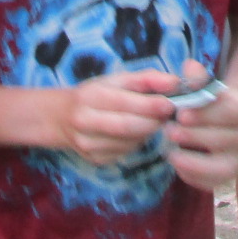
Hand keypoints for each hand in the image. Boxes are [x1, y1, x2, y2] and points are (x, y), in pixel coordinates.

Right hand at [59, 69, 179, 164]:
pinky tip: (135, 133)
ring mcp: (88, 145)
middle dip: (153, 121)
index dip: (150, 105)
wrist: (62, 117)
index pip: (125, 103)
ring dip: (147, 132)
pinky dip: (137, 142)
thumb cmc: (96, 94)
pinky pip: (125, 152)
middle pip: (128, 127)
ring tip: (152, 120)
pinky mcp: (94, 159)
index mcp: (90, 96)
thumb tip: (175, 82)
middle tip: (168, 115)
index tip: (171, 103)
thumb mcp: (116, 79)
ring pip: (129, 142)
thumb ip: (146, 79)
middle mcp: (84, 122)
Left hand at [164, 59, 237, 189]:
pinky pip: (212, 183)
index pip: (231, 112)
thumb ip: (197, 78)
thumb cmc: (210, 103)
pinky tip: (177, 164)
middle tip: (169, 131)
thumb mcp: (205, 87)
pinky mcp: (229, 178)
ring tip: (171, 153)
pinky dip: (193, 176)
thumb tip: (190, 67)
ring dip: (194, 162)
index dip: (206, 114)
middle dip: (195, 137)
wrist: (223, 124)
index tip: (181, 114)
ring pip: (222, 168)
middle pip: (224, 140)